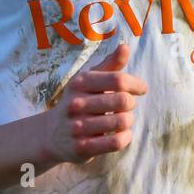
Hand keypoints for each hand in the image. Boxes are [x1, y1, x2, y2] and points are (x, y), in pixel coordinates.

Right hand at [43, 42, 147, 165]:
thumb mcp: (89, 80)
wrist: (52, 133)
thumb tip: (125, 46)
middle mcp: (76, 104)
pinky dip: (126, 138)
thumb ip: (110, 65)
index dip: (136, 84)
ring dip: (128, 121)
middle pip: (122, 101)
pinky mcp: (82, 147)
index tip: (141, 89)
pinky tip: (123, 134)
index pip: (118, 79)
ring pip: (121, 122)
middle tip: (127, 106)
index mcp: (80, 83)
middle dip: (131, 103)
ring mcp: (78, 126)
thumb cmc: (79, 101)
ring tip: (123, 120)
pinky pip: (115, 142)